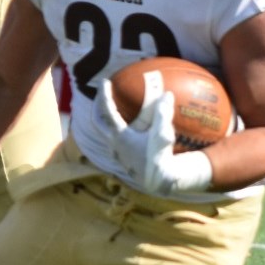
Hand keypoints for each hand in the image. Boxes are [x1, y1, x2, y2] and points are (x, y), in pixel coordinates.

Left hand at [96, 75, 214, 197]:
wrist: (157, 182)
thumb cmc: (158, 158)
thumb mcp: (162, 134)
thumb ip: (163, 114)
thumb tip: (167, 94)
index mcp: (119, 136)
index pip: (107, 111)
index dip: (105, 95)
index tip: (105, 82)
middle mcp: (113, 144)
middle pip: (97, 121)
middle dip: (97, 105)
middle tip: (102, 93)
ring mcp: (116, 152)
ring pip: (103, 131)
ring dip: (104, 118)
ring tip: (110, 108)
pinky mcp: (122, 158)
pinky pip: (113, 139)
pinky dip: (115, 128)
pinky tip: (125, 127)